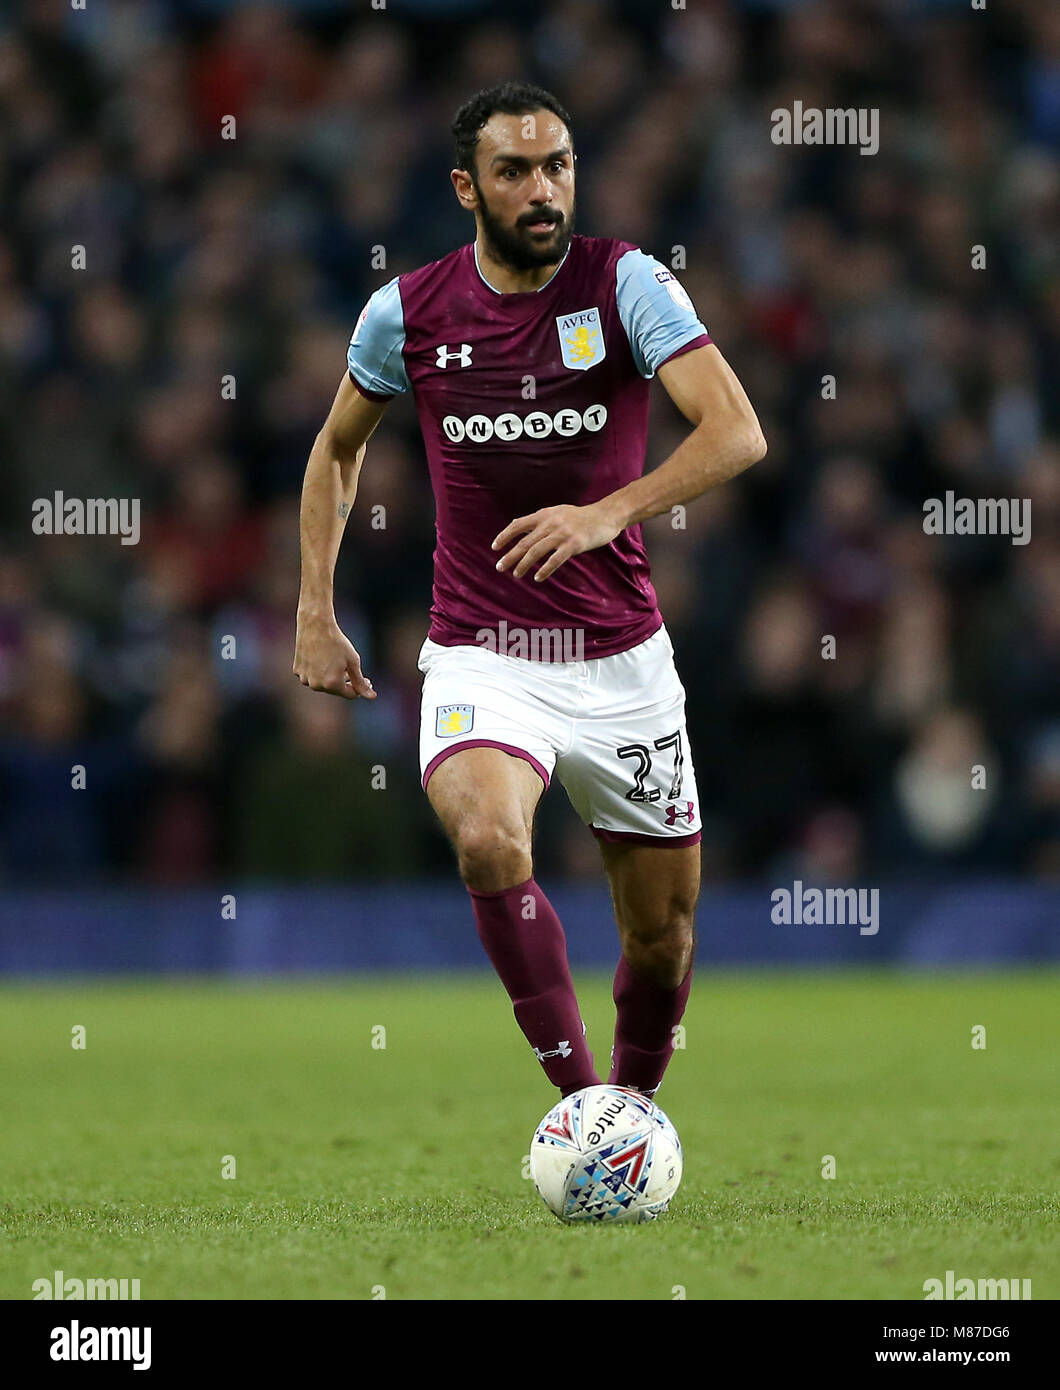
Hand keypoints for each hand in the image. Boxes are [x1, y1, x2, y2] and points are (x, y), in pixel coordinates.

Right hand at [293, 610, 375, 698]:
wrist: (315, 625)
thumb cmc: (337, 642)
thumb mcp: (353, 662)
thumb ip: (360, 682)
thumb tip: (372, 697)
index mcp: (332, 684)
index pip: (350, 694)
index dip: (360, 688)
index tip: (367, 679)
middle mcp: (316, 685)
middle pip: (335, 689)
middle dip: (345, 682)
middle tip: (350, 669)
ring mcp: (304, 678)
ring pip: (322, 683)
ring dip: (330, 677)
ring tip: (335, 662)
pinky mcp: (297, 671)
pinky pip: (311, 676)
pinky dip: (317, 671)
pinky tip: (321, 658)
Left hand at [491, 501, 624, 582]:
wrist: (605, 515)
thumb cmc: (580, 517)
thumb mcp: (557, 512)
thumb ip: (539, 520)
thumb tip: (518, 526)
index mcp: (544, 514)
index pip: (518, 525)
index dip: (505, 536)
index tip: (495, 547)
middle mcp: (551, 523)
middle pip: (525, 542)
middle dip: (510, 556)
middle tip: (500, 567)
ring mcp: (562, 534)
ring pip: (537, 551)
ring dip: (524, 564)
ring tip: (516, 575)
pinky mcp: (574, 544)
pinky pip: (555, 559)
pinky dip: (544, 570)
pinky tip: (537, 578)